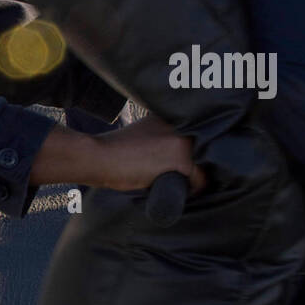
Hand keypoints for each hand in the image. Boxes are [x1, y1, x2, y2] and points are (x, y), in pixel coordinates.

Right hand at [28, 115, 206, 192]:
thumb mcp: (142, 133)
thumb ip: (161, 137)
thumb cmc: (114, 151)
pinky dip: (192, 189)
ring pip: (204, 165)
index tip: (185, 164)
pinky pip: (199, 180)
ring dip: (194, 177)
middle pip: (205, 150)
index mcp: (172, 115)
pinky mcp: (181, 159)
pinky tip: (176, 189)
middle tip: (182, 177)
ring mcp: (183, 141)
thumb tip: (175, 157)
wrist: (99, 156)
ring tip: (176, 183)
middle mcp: (182, 123)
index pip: (197, 135)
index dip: (195, 151)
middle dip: (196, 165)